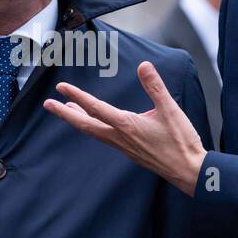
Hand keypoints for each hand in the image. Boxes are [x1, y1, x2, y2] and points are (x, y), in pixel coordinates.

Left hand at [43, 61, 205, 195]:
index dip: (77, 96)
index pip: (95, 108)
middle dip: (65, 114)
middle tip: (49, 105)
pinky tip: (96, 125)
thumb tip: (144, 66)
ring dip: (79, 120)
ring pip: (94, 132)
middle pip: (85, 125)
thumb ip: (155, 86)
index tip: (61, 88)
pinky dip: (93, 128)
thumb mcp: (170, 110)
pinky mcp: (130, 151)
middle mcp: (120, 137)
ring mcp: (123, 146)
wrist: (188, 170)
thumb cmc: (180, 142)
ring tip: (68, 111)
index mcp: (126, 125)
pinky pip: (104, 138)